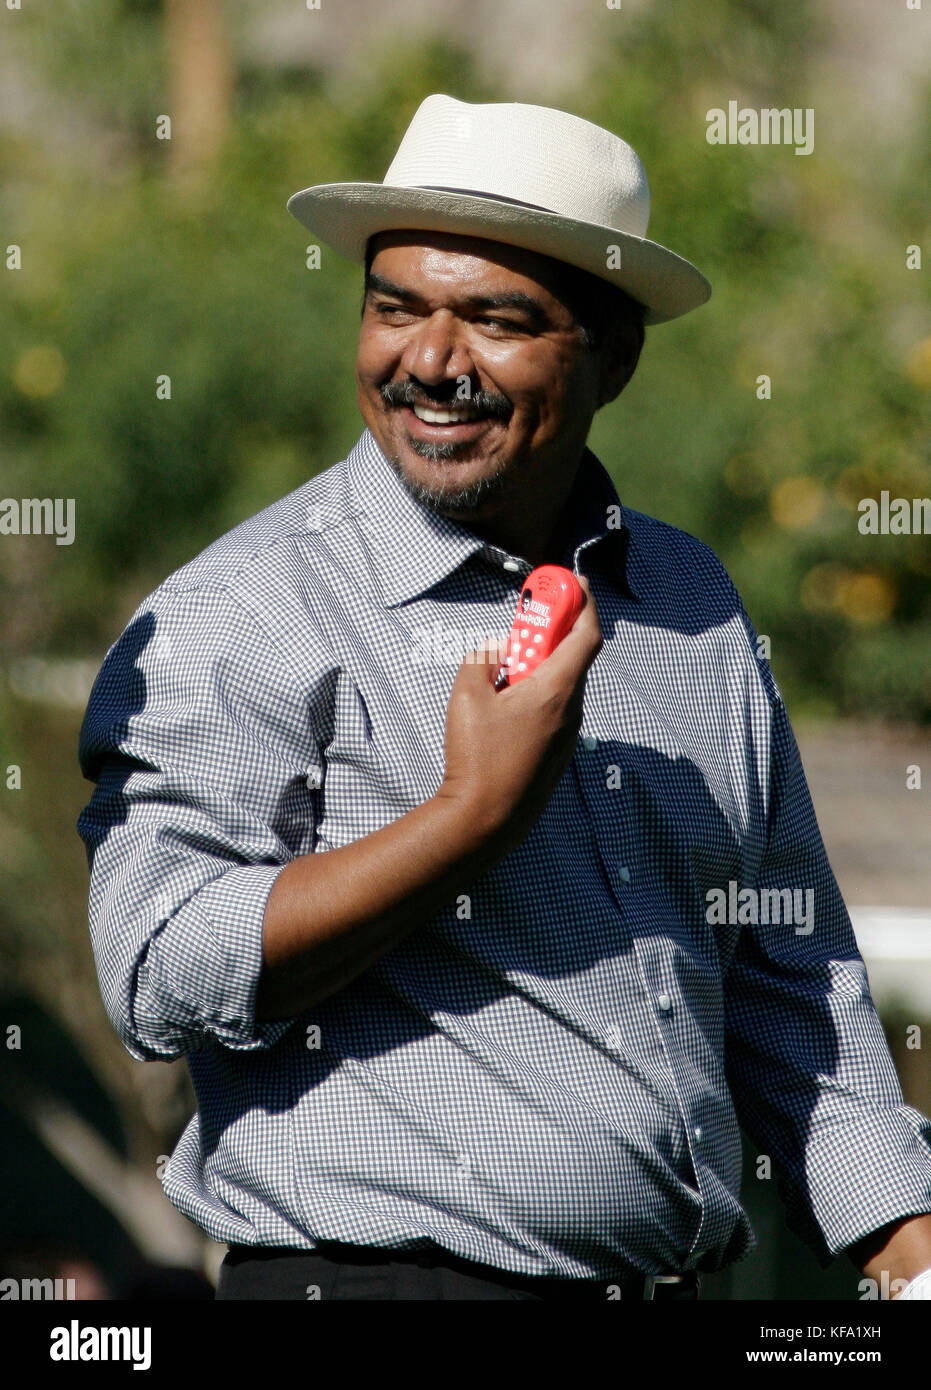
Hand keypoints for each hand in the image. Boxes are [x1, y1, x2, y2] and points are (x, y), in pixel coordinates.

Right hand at [438, 574, 601, 850]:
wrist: (486, 818)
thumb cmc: (477, 756)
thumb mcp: (467, 694)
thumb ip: (482, 658)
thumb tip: (496, 650)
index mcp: (556, 690)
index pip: (587, 635)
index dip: (584, 604)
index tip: (572, 583)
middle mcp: (571, 710)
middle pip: (575, 656)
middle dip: (556, 630)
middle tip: (531, 616)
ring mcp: (568, 734)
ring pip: (564, 683)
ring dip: (544, 664)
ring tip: (508, 664)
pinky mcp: (557, 752)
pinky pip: (556, 708)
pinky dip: (540, 691)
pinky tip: (508, 701)